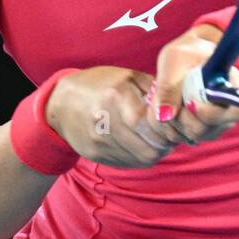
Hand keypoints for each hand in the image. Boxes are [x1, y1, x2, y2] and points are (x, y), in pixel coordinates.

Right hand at [44, 66, 178, 168]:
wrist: (60, 104)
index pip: (150, 123)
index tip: (174, 125)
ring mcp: (99, 141)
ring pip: (141, 158)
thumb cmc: (98, 85)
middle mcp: (106, 120)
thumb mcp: (126, 76)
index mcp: (116, 95)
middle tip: (169, 136)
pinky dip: (140, 156)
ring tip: (156, 140)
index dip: (167, 129)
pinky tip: (139, 145)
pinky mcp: (96, 155)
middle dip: (165, 144)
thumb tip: (178, 105)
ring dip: (155, 151)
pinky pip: (128, 163)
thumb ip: (154, 88)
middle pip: (148, 146)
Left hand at [147, 23, 238, 145]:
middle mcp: (229, 106)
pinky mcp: (203, 128)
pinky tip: (167, 108)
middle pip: (210, 129)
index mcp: (233, 84)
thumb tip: (165, 116)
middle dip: (184, 119)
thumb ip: (168, 89)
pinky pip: (185, 137)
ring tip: (166, 99)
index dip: (211, 113)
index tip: (188, 103)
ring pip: (196, 136)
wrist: (181, 59)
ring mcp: (217, 121)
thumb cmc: (183, 54)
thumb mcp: (173, 61)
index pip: (237, 110)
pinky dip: (171, 126)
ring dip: (174, 122)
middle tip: (170, 99)